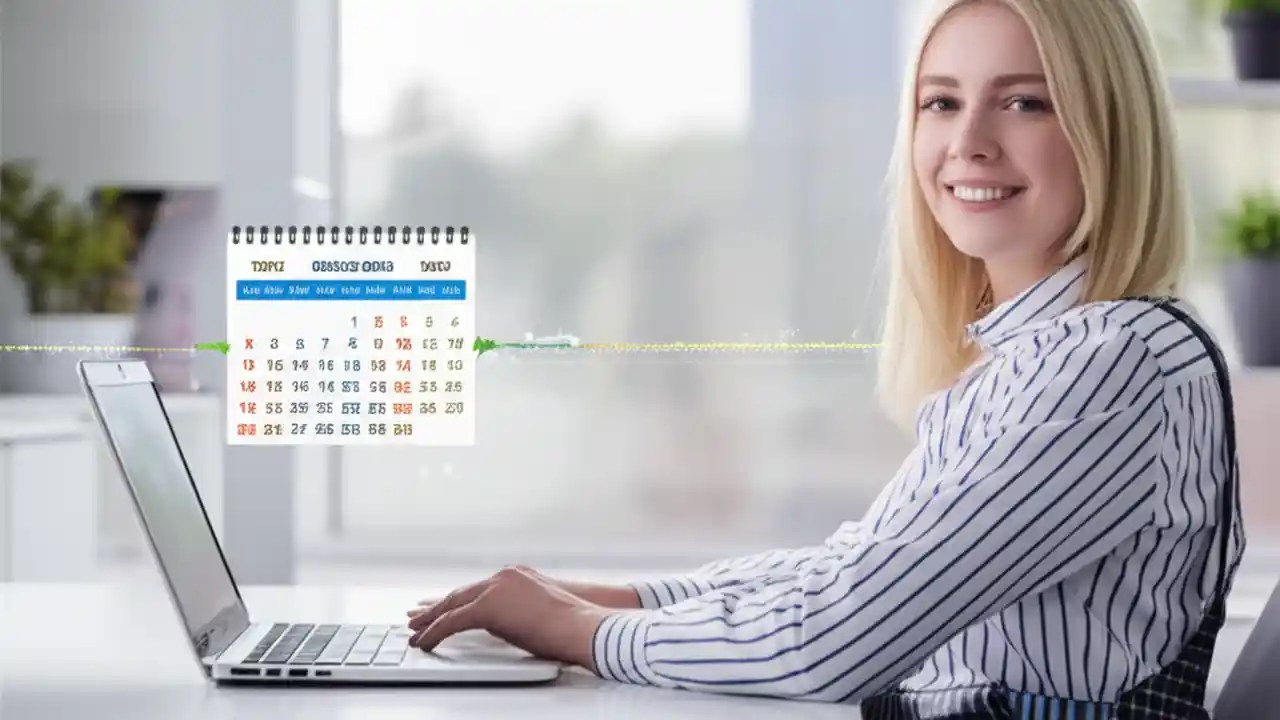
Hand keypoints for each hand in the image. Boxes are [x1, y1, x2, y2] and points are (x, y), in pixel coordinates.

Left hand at [413, 573, 642, 609]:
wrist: (581, 626)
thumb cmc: (569, 626)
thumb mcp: (539, 613)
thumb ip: (515, 613)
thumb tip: (500, 625)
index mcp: (516, 575)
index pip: (477, 588)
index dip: (456, 600)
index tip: (440, 607)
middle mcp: (503, 576)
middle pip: (460, 593)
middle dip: (437, 607)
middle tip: (417, 617)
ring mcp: (495, 587)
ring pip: (452, 605)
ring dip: (431, 620)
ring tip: (415, 631)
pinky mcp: (489, 605)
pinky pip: (453, 621)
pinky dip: (436, 631)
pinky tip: (425, 641)